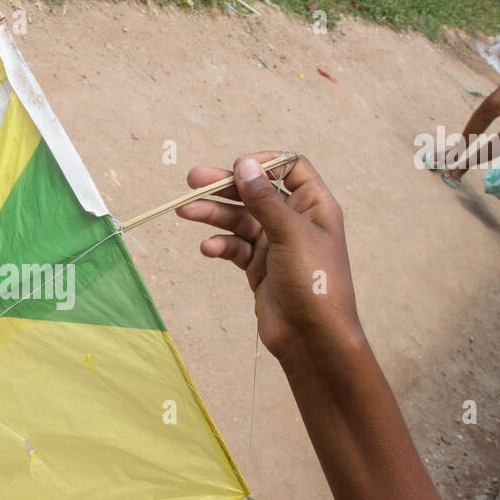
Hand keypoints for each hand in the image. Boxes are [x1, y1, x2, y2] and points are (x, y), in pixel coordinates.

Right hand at [176, 153, 362, 368]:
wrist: (313, 337)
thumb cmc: (314, 281)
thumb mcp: (290, 233)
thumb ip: (264, 199)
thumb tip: (244, 165)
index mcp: (314, 206)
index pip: (290, 168)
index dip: (264, 163)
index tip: (238, 167)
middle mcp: (295, 221)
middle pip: (256, 193)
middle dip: (225, 186)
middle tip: (192, 180)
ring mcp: (275, 244)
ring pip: (240, 220)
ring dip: (214, 215)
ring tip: (185, 212)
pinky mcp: (259, 267)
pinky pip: (235, 248)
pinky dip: (221, 246)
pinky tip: (209, 249)